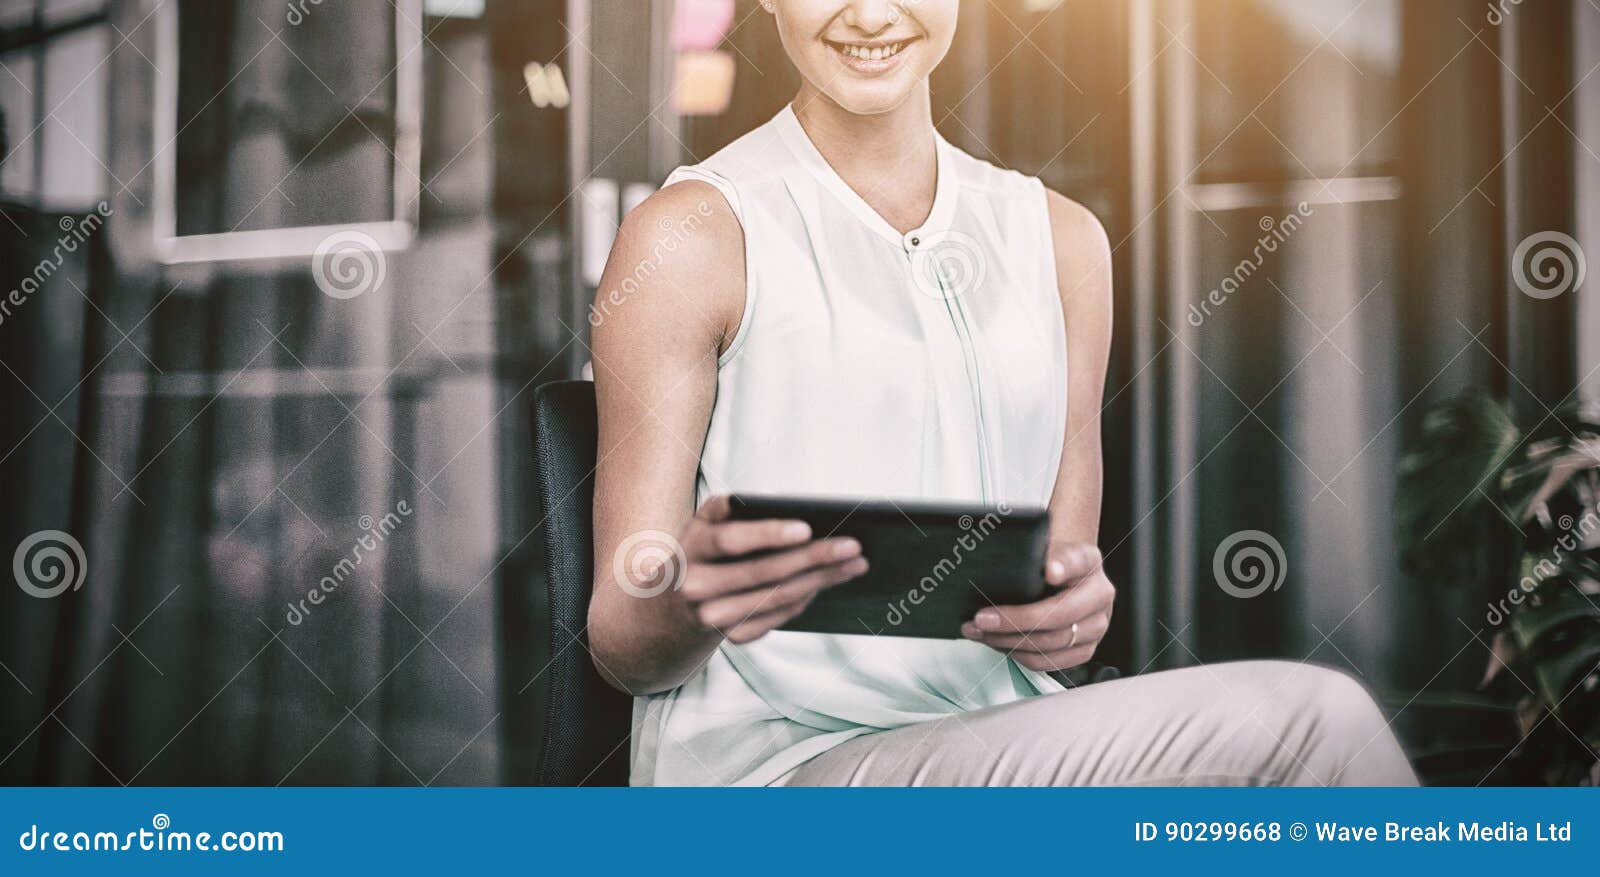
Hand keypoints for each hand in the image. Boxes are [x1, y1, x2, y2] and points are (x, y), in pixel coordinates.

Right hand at [673, 496, 868, 643]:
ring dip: (821, 581)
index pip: (730, 540)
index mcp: (691, 547)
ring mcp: (712, 616)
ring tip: (854, 563)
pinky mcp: (730, 636)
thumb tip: (790, 509)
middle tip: (853, 546)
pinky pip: (777, 617)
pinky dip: (805, 599)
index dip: (768, 534)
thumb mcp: (704, 523)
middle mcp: (697, 585)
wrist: (667, 603)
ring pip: (776, 598)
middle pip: (763, 573)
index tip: (807, 528)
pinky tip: (828, 582)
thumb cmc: (702, 549)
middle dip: (813, 559)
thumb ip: (731, 509)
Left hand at [961, 542, 1114, 671]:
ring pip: (1051, 643)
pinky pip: (1049, 661)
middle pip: (1059, 614)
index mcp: (1088, 560)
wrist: (1062, 579)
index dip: (1063, 565)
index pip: (1076, 561)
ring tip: (980, 632)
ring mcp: (1096, 625)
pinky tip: (997, 642)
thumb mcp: (1039, 549)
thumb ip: (1029, 553)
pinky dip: (1018, 654)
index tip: (1049, 571)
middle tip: (982, 618)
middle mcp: (1099, 593)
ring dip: (1008, 641)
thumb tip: (1002, 561)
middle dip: (1014, 620)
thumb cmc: (1045, 564)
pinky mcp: (1086, 649)